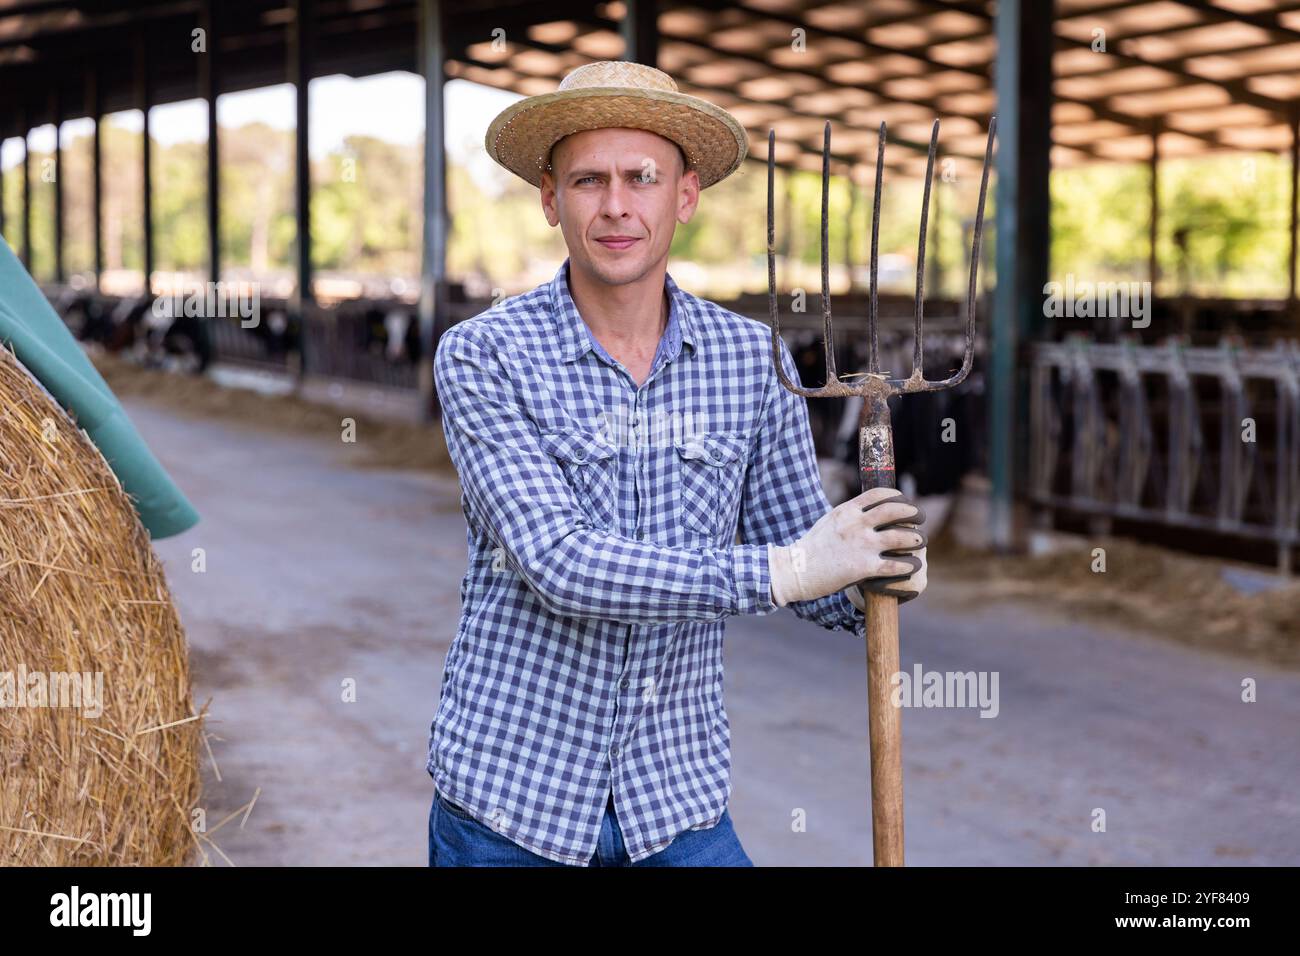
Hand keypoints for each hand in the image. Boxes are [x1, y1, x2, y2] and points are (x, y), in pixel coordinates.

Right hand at [768, 488, 925, 606]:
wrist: (796, 569)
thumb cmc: (812, 548)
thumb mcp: (830, 521)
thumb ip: (850, 515)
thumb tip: (867, 512)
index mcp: (847, 511)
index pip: (879, 495)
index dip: (898, 497)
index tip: (905, 502)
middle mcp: (856, 524)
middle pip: (895, 511)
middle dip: (913, 513)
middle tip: (920, 518)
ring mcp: (861, 545)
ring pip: (901, 537)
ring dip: (916, 538)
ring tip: (919, 541)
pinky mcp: (864, 568)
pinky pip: (895, 565)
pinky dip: (908, 565)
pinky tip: (913, 566)